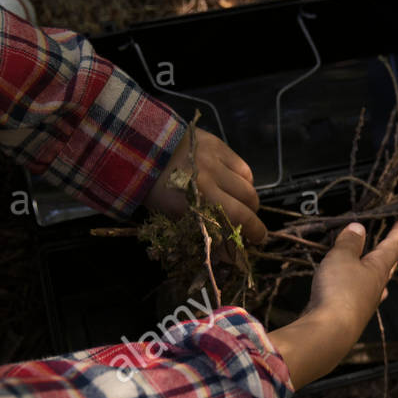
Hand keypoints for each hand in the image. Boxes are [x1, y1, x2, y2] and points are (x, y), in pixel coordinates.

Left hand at [144, 127, 266, 244]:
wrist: (141, 149)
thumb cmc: (154, 189)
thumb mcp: (171, 216)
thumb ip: (200, 232)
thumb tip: (227, 252)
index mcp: (190, 205)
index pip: (232, 224)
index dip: (251, 233)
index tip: (256, 241)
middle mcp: (207, 182)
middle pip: (246, 206)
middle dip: (253, 220)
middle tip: (250, 226)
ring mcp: (214, 162)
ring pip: (248, 187)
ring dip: (249, 201)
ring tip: (243, 205)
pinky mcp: (217, 146)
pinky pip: (242, 168)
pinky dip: (244, 180)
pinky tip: (237, 184)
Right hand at [268, 220, 397, 389]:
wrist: (330, 332)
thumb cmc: (339, 290)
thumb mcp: (341, 257)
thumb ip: (349, 243)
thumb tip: (358, 228)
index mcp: (378, 269)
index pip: (392, 247)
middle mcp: (375, 288)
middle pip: (387, 268)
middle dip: (391, 255)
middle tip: (396, 245)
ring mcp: (364, 305)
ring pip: (375, 285)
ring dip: (377, 276)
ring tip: (381, 272)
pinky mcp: (350, 317)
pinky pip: (359, 298)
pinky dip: (360, 291)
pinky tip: (358, 295)